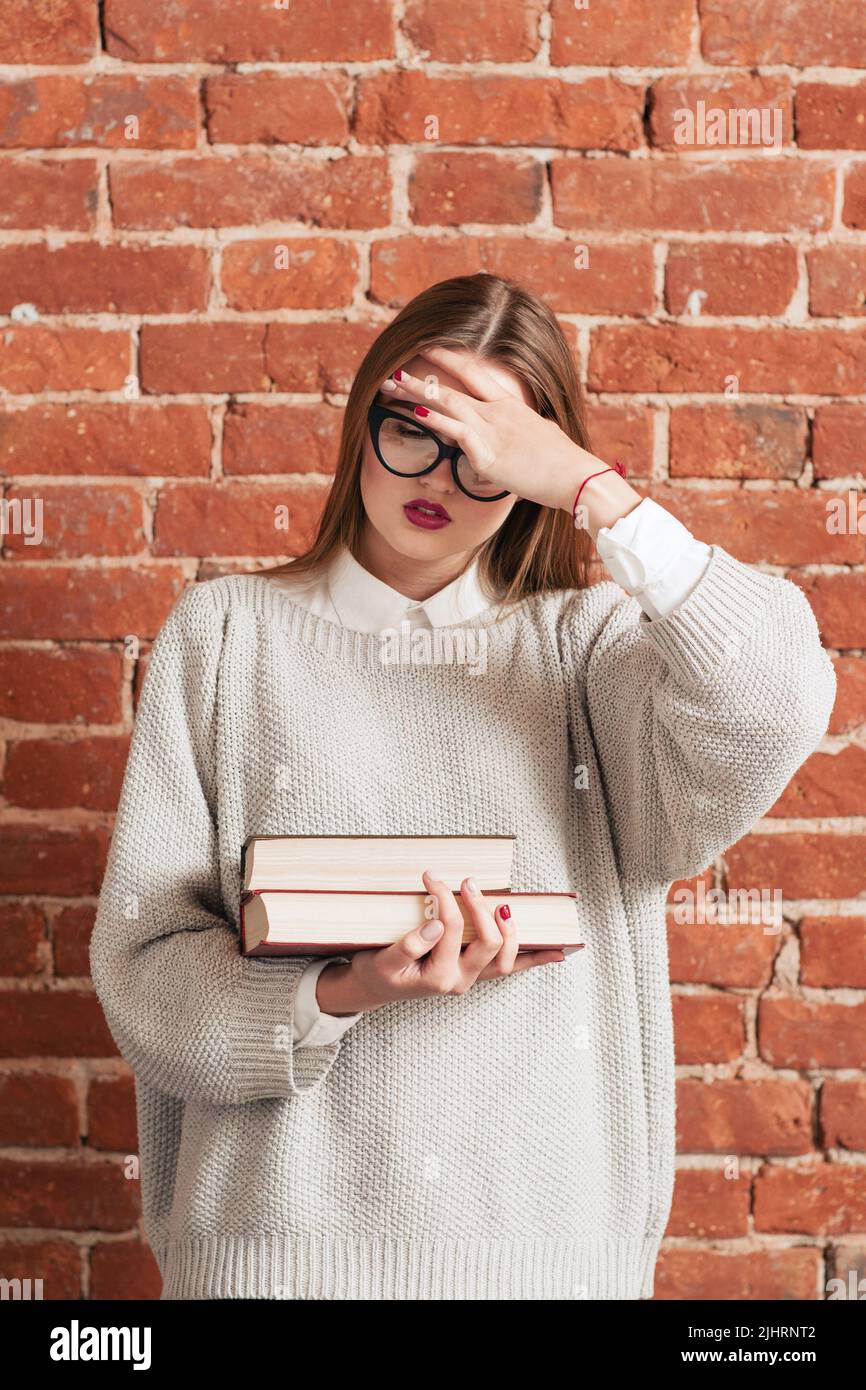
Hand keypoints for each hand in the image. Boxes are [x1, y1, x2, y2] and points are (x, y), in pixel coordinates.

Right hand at [315, 868, 564, 1016]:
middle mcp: (461, 981)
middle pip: (488, 941)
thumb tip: (438, 922)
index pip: (451, 927)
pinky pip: (510, 968)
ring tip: (502, 904)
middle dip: (481, 908)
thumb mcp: (383, 959)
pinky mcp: (475, 974)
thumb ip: (409, 944)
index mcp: (439, 977)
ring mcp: (471, 979)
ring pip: (506, 958)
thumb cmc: (379, 970)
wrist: (375, 989)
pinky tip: (558, 952)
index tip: (431, 877)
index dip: (444, 897)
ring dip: (511, 930)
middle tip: (467, 882)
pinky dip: (535, 959)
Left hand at [380, 344, 624, 514]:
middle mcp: (499, 413)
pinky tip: (416, 413)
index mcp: (511, 407)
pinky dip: (435, 421)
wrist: (577, 477)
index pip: (476, 375)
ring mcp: (493, 432)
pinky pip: (457, 432)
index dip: (450, 360)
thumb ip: (530, 431)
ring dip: (418, 393)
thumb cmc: (563, 463)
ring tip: (391, 385)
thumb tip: (531, 433)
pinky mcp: (489, 455)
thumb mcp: (545, 438)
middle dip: (422, 378)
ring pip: (449, 404)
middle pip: (454, 387)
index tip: (428, 350)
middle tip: (393, 371)